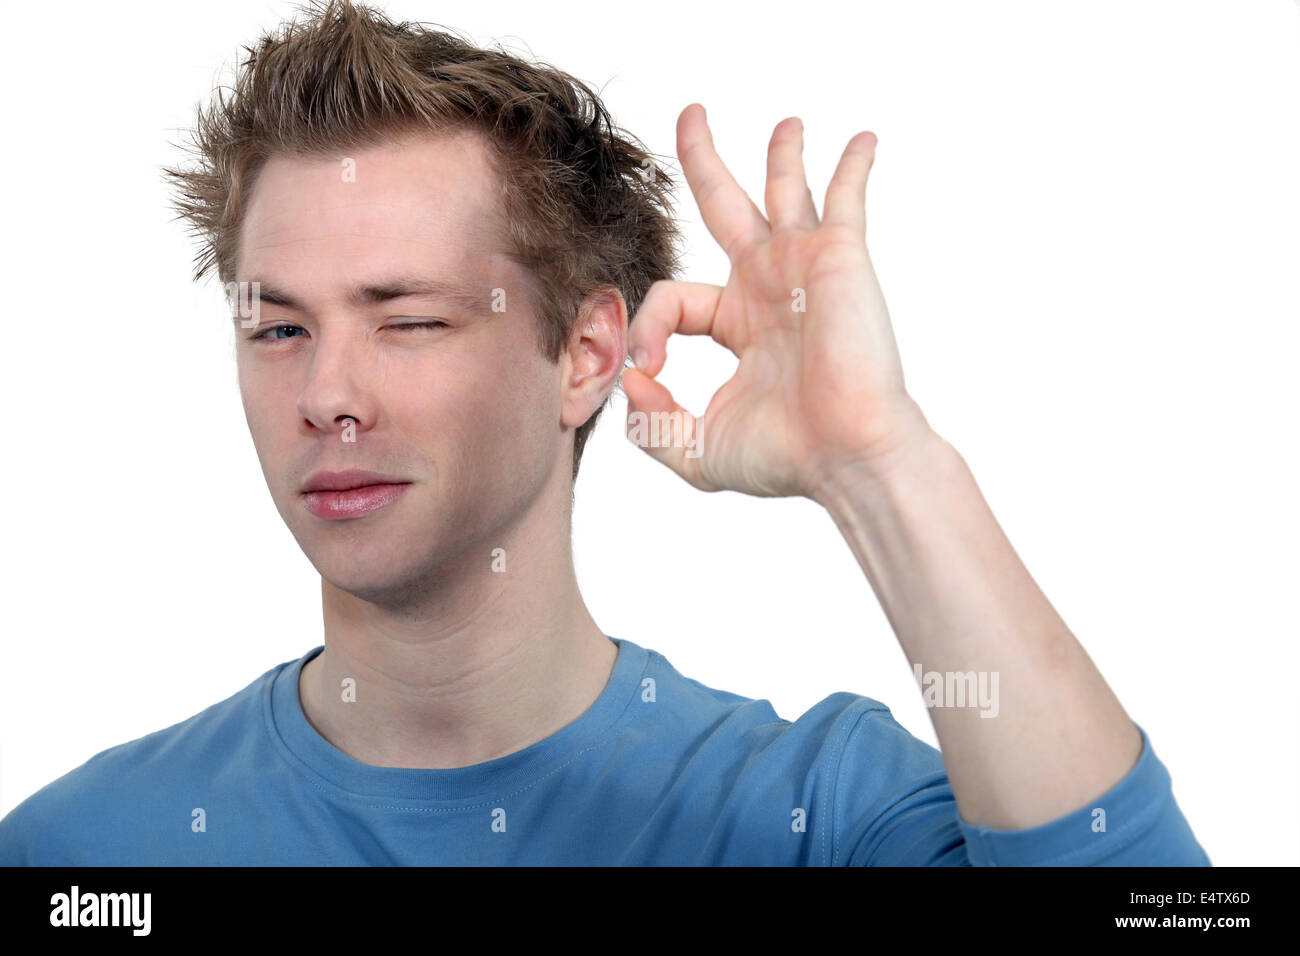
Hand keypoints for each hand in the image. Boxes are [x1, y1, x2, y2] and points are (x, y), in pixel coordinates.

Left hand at [621, 104, 932, 499]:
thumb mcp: (696, 449)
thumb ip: (651, 423)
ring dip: (784, 152)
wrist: (847, 457)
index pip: (676, 298)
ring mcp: (804, 268)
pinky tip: (864, 139)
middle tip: (692, 114)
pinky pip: (846, 196)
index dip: (648, 326)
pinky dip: (853, 166)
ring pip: (786, 189)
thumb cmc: (786, 457)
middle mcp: (769, 288)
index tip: (648, 368)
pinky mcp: (839, 257)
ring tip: (786, 122)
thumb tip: (629, 379)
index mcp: (738, 324)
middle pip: (726, 206)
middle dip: (703, 160)